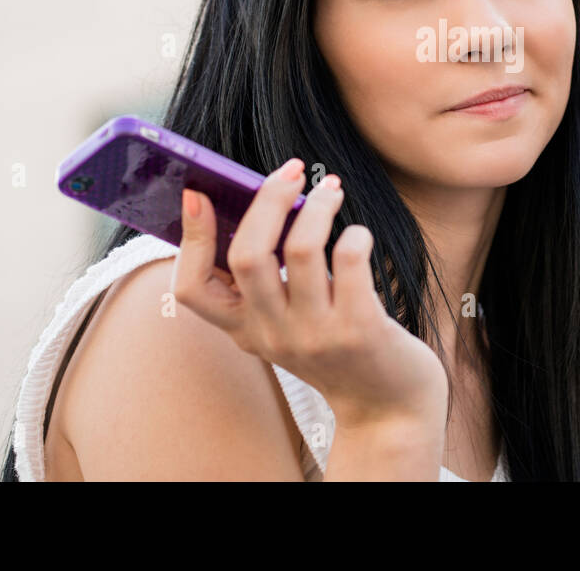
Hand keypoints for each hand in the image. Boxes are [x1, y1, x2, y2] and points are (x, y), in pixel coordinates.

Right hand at [172, 158, 447, 430]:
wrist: (389, 408)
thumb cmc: (338, 346)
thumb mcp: (288, 322)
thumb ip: (270, 280)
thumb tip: (265, 201)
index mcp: (245, 330)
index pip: (191, 289)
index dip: (190, 238)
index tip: (198, 194)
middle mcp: (272, 335)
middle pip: (247, 255)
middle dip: (267, 199)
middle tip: (292, 172)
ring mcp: (316, 334)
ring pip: (301, 249)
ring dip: (318, 206)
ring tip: (332, 191)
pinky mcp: (360, 329)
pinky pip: (348, 260)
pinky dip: (354, 234)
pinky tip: (358, 235)